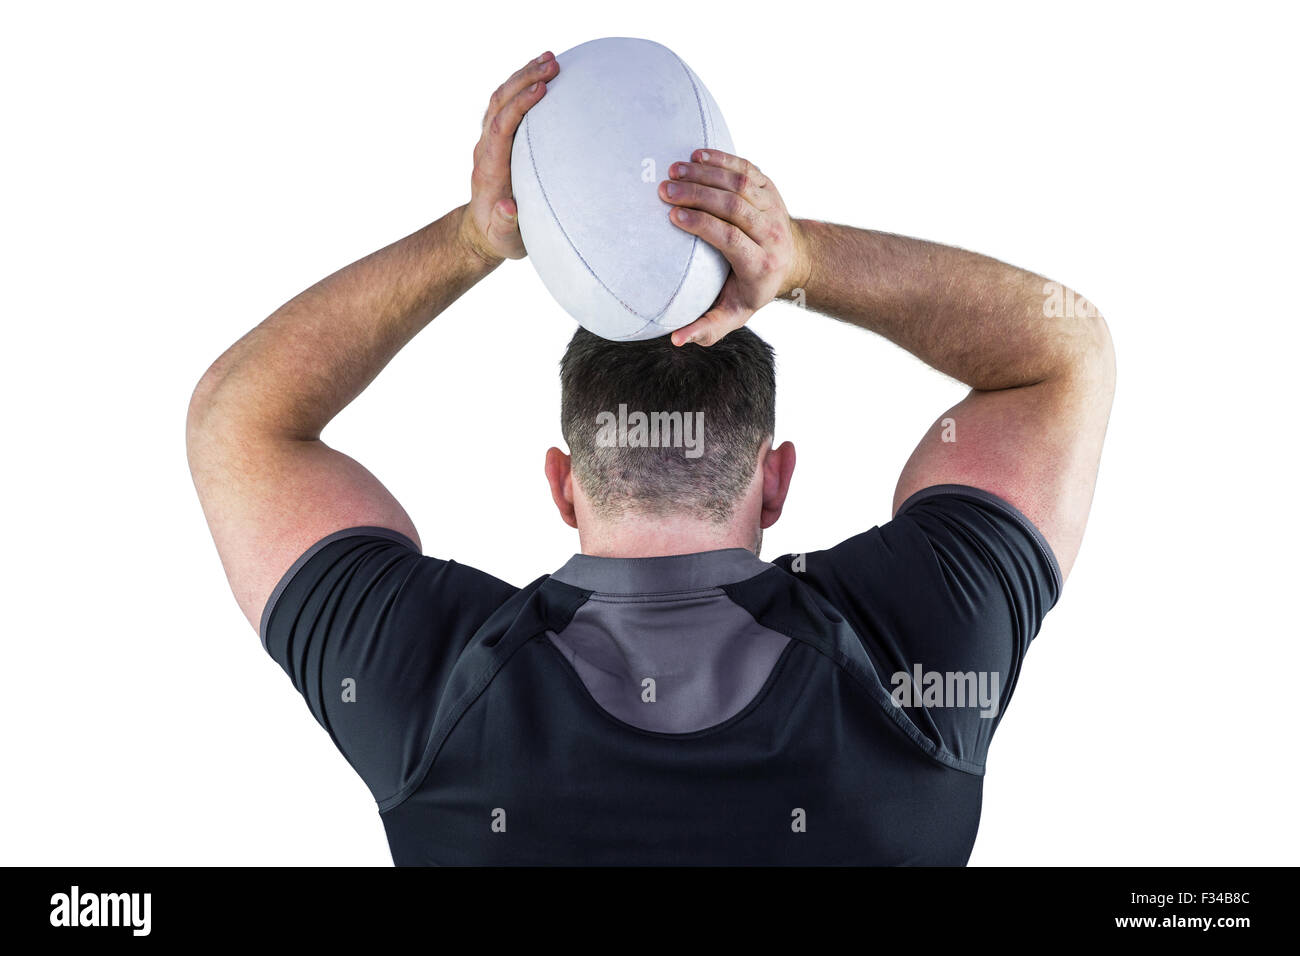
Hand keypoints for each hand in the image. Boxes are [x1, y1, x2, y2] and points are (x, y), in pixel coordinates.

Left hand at [457, 51, 558, 265]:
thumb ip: (506, 224)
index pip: (502, 127)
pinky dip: (521, 85)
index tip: (543, 90)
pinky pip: (506, 105)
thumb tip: (507, 208)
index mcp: (491, 170)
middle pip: (500, 104)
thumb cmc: (500, 237)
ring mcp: (490, 141)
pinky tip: (541, 74)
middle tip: (553, 63)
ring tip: (550, 58)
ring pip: (501, 99)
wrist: (483, 231)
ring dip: (523, 75)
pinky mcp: (497, 139)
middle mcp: (487, 149)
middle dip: (524, 79)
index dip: (520, 106)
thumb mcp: (504, 239)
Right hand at [660, 150, 809, 345]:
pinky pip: (746, 168)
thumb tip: (677, 340)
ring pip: (740, 183)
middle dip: (698, 194)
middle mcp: (771, 233)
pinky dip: (722, 159)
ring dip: (706, 173)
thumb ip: (707, 328)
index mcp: (761, 264)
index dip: (702, 224)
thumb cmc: (752, 290)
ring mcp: (772, 207)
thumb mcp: (734, 315)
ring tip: (674, 169)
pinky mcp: (770, 188)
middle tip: (664, 189)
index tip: (673, 215)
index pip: (730, 237)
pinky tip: (696, 155)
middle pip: (734, 206)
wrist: (791, 261)